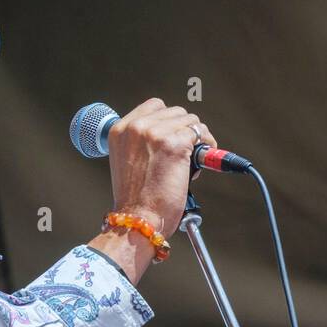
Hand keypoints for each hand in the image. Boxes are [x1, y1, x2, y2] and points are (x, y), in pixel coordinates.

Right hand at [105, 98, 217, 238]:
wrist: (138, 220)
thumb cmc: (135, 200)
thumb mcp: (127, 162)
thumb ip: (141, 143)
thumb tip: (172, 132)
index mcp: (120, 129)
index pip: (154, 106)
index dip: (169, 120)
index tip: (175, 135)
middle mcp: (136, 127)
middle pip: (175, 112)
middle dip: (184, 130)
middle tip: (186, 152)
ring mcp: (155, 133)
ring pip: (190, 121)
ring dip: (197, 138)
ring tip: (192, 160)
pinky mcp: (174, 144)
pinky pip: (199, 134)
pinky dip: (207, 146)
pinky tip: (201, 162)